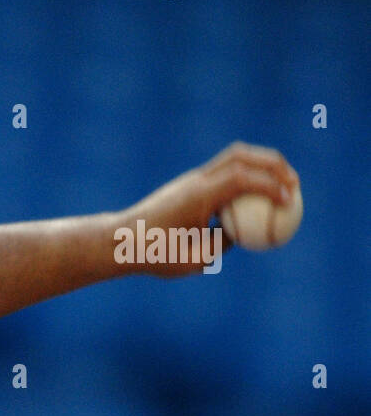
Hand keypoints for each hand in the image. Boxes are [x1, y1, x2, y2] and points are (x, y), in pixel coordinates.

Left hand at [117, 142, 299, 277]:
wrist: (121, 240)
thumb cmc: (154, 254)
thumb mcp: (194, 259)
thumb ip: (222, 243)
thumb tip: (242, 234)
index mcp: (197, 196)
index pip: (241, 178)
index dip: (269, 186)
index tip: (289, 201)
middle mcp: (195, 181)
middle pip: (241, 156)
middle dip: (272, 164)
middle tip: (294, 184)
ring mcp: (192, 179)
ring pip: (233, 159)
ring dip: (260, 166)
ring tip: (282, 185)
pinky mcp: (190, 184)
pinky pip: (224, 173)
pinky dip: (245, 178)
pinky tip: (258, 197)